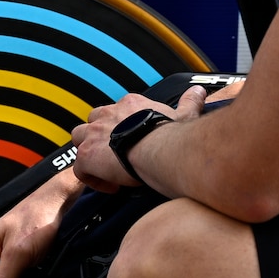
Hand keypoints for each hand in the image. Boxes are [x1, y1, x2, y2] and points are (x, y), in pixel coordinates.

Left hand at [72, 86, 206, 193]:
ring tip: (107, 169)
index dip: (120, 128)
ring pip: (79, 139)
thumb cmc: (174, 135)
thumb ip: (189, 102)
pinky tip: (111, 186)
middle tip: (114, 156)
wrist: (162, 150)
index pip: (116, 111)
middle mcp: (108, 115)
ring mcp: (95, 134)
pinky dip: (92, 179)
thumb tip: (199, 91)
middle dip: (99, 137)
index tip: (132, 143)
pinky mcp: (88, 155)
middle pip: (93, 121)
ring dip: (89, 154)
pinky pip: (79, 169)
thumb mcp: (184, 115)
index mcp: (130, 105)